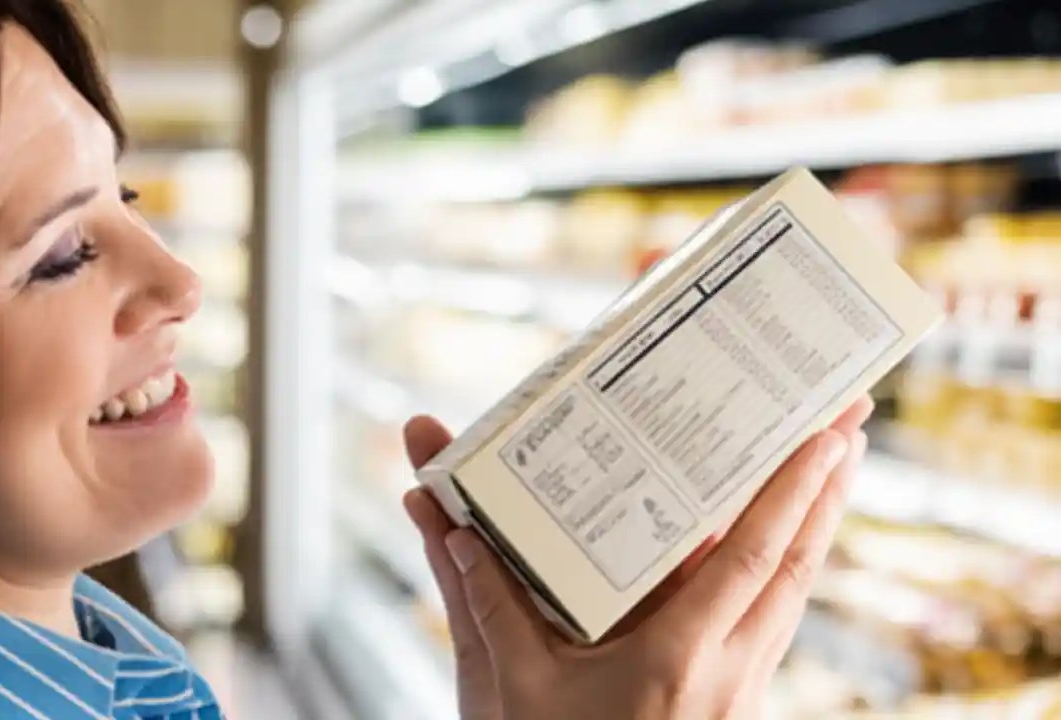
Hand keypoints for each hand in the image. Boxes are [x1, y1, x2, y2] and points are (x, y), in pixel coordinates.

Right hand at [403, 397, 872, 719]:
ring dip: (816, 529)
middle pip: (794, 568)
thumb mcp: (517, 685)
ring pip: (794, 595)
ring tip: (832, 472)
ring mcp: (740, 689)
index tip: (824, 437)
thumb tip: (458, 534)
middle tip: (848, 425)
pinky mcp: (736, 700)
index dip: (791, 496)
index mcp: (677, 656)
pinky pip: (776, 622)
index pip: (750, 561)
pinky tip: (783, 551)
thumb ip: (489, 605)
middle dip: (825, 493)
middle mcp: (726, 670)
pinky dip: (789, 572)